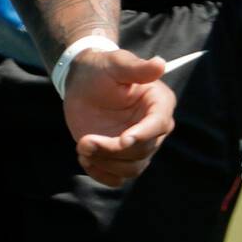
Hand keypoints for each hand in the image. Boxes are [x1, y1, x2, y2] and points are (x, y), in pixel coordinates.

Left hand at [63, 49, 175, 187]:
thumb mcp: (116, 63)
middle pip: (142, 151)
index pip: (158, 125)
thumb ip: (137, 67)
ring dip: (105, 163)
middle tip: (84, 141)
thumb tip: (160, 64)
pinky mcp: (121, 158)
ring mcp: (138, 145)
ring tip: (81, 147)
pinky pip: (117, 178)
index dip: (143, 135)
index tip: (123, 139)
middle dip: (112, 150)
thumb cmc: (102, 69)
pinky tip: (85, 159)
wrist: (83, 83)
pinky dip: (101, 174)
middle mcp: (153, 129)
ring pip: (131, 168)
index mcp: (159, 104)